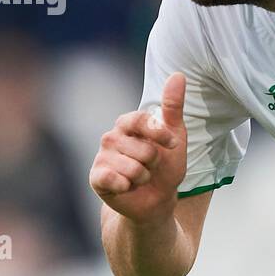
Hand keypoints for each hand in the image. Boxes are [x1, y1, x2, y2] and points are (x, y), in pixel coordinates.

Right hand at [89, 72, 187, 225]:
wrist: (157, 200)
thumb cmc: (165, 166)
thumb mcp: (175, 135)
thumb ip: (173, 106)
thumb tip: (178, 74)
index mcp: (128, 124)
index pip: (141, 119)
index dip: (160, 135)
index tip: (172, 145)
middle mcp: (111, 137)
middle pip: (143, 148)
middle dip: (154, 163)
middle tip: (150, 167)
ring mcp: (102, 157)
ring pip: (133, 167)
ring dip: (144, 177)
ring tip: (140, 178)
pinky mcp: (96, 177)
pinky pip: (112, 178)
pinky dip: (126, 186)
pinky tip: (126, 187)